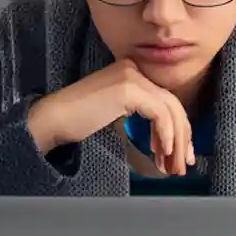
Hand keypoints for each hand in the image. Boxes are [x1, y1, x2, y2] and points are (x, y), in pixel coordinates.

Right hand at [27, 58, 194, 174]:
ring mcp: (132, 76)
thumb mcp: (117, 112)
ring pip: (170, 109)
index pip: (165, 100)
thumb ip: (141, 114)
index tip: (177, 155)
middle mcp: (134, 69)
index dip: (177, 129)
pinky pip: (160, 112)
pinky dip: (166, 134)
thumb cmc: (79, 121)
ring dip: (176, 141)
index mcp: (132, 72)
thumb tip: (168, 138)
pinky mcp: (128, 88)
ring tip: (172, 167)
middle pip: (172, 104)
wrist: (53, 118)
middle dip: (182, 137)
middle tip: (182, 165)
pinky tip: (163, 152)